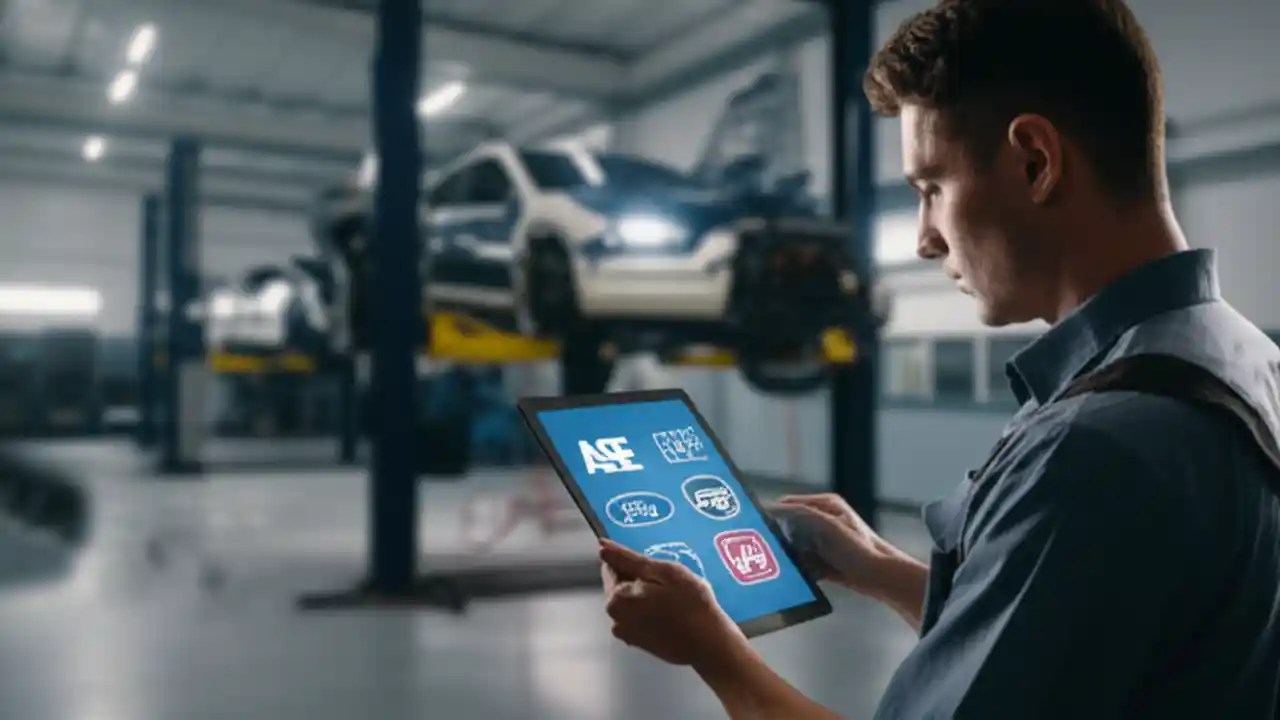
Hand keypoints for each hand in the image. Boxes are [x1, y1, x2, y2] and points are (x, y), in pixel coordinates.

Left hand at [599, 539, 746, 667]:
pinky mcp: (639, 644)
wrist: (710, 644)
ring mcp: (626, 634)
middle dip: (641, 580)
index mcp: (615, 599)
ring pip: (632, 602)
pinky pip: (639, 617)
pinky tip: (672, 613)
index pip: (612, 566)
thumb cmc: (690, 603)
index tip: (656, 567)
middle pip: (621, 585)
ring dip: (647, 595)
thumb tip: (602, 547)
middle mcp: (614, 618)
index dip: (635, 562)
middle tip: (670, 583)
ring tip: (674, 598)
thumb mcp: (664, 572)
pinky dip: (651, 611)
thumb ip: (629, 559)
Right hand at [770, 493, 902, 598]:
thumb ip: (800, 514)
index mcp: (825, 504)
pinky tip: (800, 574)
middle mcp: (823, 519)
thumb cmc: (857, 547)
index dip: (773, 514)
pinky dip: (801, 568)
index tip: (757, 527)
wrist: (880, 576)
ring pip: (795, 546)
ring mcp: (823, 540)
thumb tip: (773, 508)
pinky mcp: (824, 559)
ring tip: (786, 564)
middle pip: (790, 527)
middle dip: (781, 539)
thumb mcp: (827, 525)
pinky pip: (804, 562)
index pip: (788, 504)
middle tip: (768, 550)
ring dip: (791, 556)